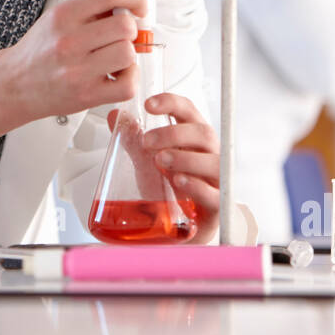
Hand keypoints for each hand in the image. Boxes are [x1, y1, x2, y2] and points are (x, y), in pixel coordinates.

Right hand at [3, 0, 144, 119]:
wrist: (14, 84)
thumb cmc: (39, 51)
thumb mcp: (58, 18)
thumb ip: (91, 6)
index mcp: (63, 16)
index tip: (139, 6)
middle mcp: (68, 42)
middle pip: (125, 26)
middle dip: (130, 30)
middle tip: (122, 36)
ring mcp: (77, 71)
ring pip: (128, 53)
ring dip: (128, 54)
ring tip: (115, 57)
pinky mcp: (86, 96)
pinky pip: (128, 85)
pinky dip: (129, 79)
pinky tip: (115, 75)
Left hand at [136, 93, 219, 244]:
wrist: (184, 231)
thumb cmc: (171, 192)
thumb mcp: (148, 163)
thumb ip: (134, 140)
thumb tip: (116, 115)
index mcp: (193, 140)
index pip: (188, 112)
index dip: (171, 103)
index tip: (148, 104)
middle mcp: (209, 156)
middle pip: (203, 133)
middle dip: (173, 133)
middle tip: (146, 142)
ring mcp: (216, 181)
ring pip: (213, 161)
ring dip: (185, 158)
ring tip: (160, 161)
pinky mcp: (217, 207)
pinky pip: (214, 194)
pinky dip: (197, 186)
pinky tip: (179, 182)